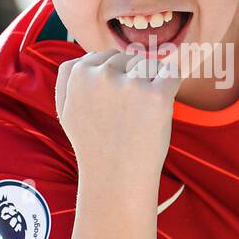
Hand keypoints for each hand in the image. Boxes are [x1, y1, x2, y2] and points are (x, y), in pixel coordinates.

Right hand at [55, 48, 183, 181]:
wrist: (116, 180)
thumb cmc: (95, 147)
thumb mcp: (66, 113)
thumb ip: (68, 81)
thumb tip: (83, 58)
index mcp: (77, 75)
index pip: (99, 57)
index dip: (110, 80)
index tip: (113, 105)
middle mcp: (101, 74)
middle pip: (125, 59)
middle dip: (130, 79)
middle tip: (127, 114)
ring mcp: (130, 84)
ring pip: (148, 65)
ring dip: (151, 83)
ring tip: (142, 115)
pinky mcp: (156, 96)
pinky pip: (172, 73)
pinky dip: (172, 85)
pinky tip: (164, 104)